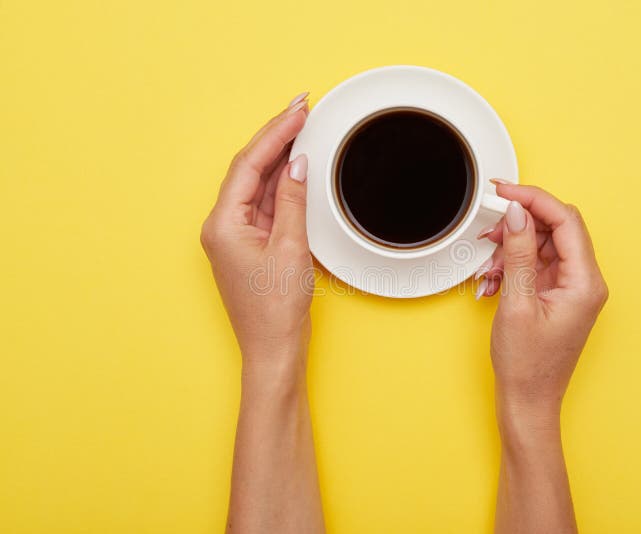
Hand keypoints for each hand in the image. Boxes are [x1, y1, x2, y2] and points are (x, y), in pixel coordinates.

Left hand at [201, 93, 312, 368]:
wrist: (272, 350)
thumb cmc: (275, 310)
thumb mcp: (291, 249)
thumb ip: (293, 201)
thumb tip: (298, 165)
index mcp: (223, 223)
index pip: (249, 164)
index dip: (276, 133)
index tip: (298, 111)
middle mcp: (223, 225)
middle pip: (250, 168)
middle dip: (277, 137)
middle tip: (302, 108)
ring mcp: (235, 235)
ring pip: (258, 184)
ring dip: (280, 158)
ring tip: (302, 129)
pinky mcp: (249, 244)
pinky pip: (265, 204)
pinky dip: (282, 184)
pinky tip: (296, 167)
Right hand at [478, 182, 607, 421]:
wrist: (528, 401)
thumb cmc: (527, 365)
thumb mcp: (517, 303)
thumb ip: (519, 253)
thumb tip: (517, 214)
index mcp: (585, 282)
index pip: (565, 220)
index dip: (533, 200)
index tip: (504, 192)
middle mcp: (585, 282)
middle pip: (556, 229)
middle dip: (520, 225)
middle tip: (489, 227)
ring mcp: (572, 289)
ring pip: (543, 245)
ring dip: (512, 248)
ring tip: (489, 268)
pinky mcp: (558, 295)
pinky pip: (536, 265)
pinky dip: (513, 266)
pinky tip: (493, 281)